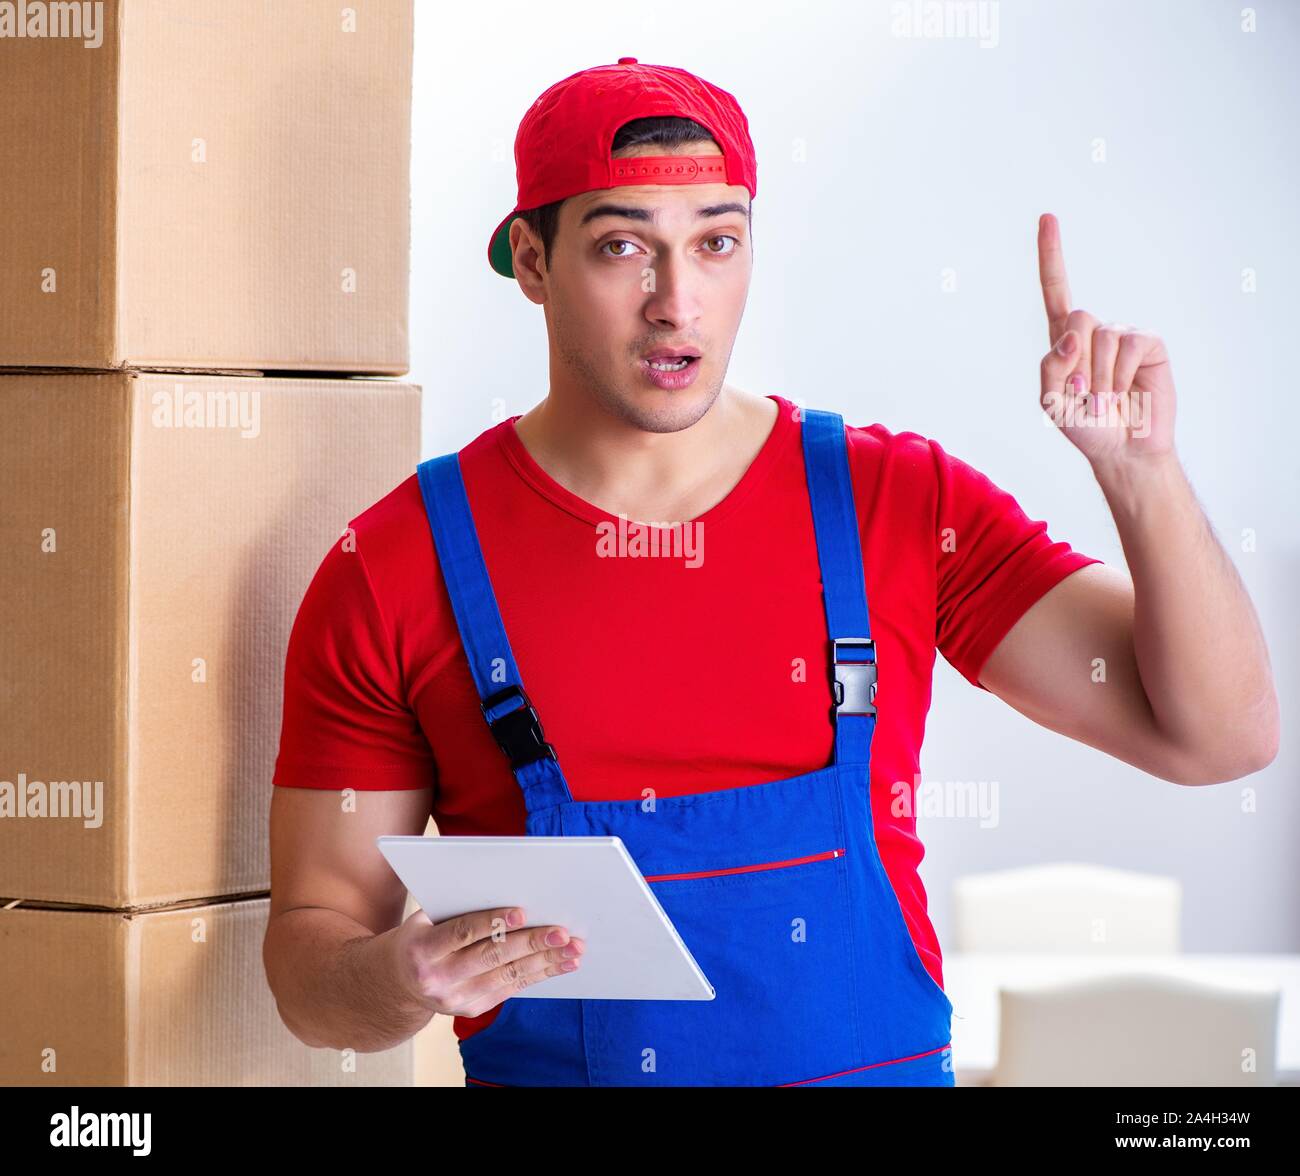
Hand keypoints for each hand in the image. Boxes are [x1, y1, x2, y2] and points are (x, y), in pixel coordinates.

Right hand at [389, 904, 583, 1018]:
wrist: (397, 983)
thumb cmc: (420, 937)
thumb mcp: (425, 918)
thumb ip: (459, 908)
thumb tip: (508, 888)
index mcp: (423, 949)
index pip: (462, 933)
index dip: (492, 922)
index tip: (522, 912)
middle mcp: (438, 979)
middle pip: (491, 957)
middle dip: (531, 944)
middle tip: (562, 932)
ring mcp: (455, 1000)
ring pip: (508, 976)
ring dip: (545, 962)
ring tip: (573, 950)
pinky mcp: (472, 1010)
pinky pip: (512, 988)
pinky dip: (540, 975)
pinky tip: (561, 964)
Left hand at [1037, 212, 1176, 467]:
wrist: (1123, 449)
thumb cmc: (1087, 427)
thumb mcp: (1051, 402)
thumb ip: (1050, 366)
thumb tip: (1072, 333)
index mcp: (1064, 341)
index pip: (1056, 291)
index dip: (1051, 255)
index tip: (1048, 217)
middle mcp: (1093, 331)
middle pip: (1076, 317)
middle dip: (1076, 360)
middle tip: (1084, 393)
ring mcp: (1122, 335)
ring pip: (1100, 336)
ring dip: (1098, 377)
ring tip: (1104, 401)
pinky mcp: (1147, 343)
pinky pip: (1126, 344)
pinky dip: (1119, 374)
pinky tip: (1124, 395)